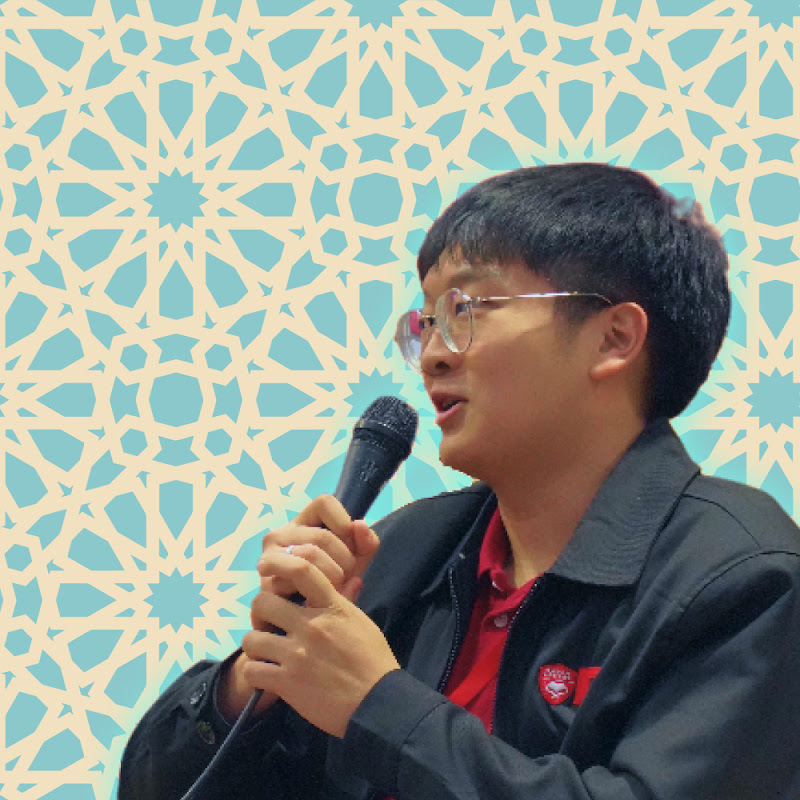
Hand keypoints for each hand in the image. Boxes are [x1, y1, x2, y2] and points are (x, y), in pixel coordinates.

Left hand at [218, 495, 379, 720]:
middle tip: (267, 621)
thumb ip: (346, 600)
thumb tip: (349, 578)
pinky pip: (252, 670)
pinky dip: (255, 672)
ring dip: (255, 644)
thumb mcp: (362, 623)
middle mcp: (311, 626)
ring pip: (251, 638)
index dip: (278, 563)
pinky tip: (266, 673)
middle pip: (263, 601)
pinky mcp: (287, 682)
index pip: (302, 570)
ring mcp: (297, 655)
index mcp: (332, 607)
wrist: (378, 703)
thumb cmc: (374, 661)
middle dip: (260, 610)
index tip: (267, 565)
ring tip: (264, 650)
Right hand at [256, 494, 379, 604]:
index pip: (324, 503)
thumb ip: (366, 543)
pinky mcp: (265, 582)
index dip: (344, 522)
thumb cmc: (335, 582)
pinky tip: (318, 599)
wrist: (314, 622)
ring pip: (308, 555)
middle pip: (321, 535)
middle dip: (344, 559)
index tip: (352, 545)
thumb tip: (360, 525)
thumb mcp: (356, 561)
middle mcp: (281, 533)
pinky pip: (295, 581)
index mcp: (303, 521)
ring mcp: (270, 556)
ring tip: (336, 587)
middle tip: (349, 576)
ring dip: (331, 575)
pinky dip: (314, 592)